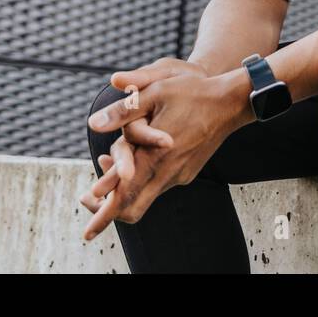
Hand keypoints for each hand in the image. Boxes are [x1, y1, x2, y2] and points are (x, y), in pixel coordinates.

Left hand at [80, 57, 219, 223]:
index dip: (101, 213)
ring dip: (124, 189)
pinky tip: (135, 158)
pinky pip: (159, 185)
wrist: (231, 103)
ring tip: (105, 164)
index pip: (123, 196)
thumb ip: (122, 111)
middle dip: (108, 211)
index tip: (86, 223)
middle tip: (89, 199)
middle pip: (132, 209)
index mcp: (154, 156)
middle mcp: (167, 172)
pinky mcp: (188, 172)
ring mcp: (179, 175)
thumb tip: (93, 123)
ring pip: (145, 197)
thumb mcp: (155, 93)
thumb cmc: (192, 93)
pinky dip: (142, 179)